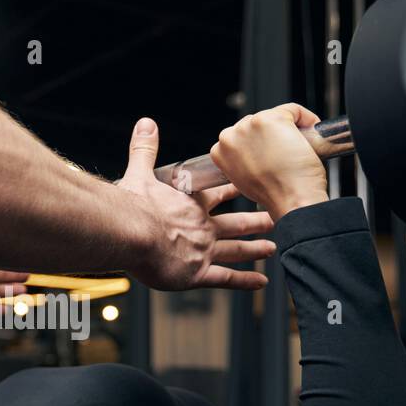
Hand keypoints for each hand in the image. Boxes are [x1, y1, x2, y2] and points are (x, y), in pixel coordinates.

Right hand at [117, 118, 275, 291]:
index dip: (232, 190)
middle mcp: (202, 227)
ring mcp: (202, 251)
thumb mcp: (139, 172)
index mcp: (189, 205)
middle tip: (274, 218)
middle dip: (256, 221)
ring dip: (255, 249)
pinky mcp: (197, 273)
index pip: (217, 195)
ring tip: (273, 248)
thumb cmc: (132, 207)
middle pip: (236, 223)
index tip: (247, 185)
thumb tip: (146, 123)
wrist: (130, 232)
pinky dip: (245, 281)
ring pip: (236, 250)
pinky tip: (260, 283)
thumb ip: (145, 149)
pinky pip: (226, 278)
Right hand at [209, 104, 328, 222]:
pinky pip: (293, 110)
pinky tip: (306, 139)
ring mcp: (250, 126)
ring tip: (294, 148)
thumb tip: (256, 152)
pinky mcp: (272, 118)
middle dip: (272, 134)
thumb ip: (243, 161)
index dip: (260, 143)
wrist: (291, 199)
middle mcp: (231, 136)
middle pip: (255, 123)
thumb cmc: (275, 195)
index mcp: (220, 151)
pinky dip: (305, 120)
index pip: (240, 135)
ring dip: (287, 128)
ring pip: (274, 115)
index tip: (271, 152)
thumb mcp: (246, 180)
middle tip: (286, 152)